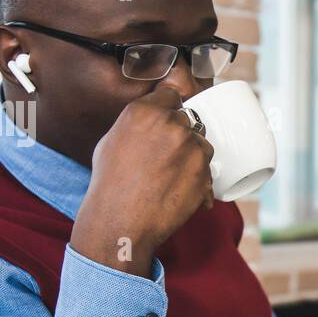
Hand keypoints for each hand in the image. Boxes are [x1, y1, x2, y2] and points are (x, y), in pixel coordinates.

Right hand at [71, 85, 213, 276]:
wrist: (121, 221)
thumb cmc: (110, 183)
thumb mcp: (112, 140)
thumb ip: (137, 122)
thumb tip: (153, 119)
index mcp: (145, 111)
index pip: (171, 95)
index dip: (169, 108)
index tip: (166, 122)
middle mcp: (172, 124)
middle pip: (188, 120)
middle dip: (180, 135)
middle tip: (165, 156)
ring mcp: (192, 148)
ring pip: (201, 144)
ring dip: (192, 155)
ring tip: (170, 176)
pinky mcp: (204, 172)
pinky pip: (207, 169)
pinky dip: (197, 177)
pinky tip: (178, 189)